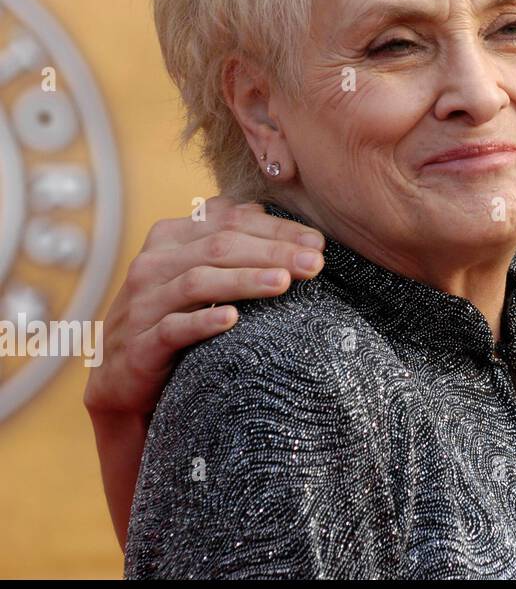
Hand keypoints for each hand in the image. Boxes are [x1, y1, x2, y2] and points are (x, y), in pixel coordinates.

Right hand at [83, 198, 323, 417]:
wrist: (122, 373)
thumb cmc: (173, 314)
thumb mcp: (196, 270)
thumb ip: (225, 239)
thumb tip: (270, 215)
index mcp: (171, 237)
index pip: (230, 220)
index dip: (277, 229)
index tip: (318, 242)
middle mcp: (153, 264)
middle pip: (220, 247)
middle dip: (273, 252)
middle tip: (314, 262)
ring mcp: (143, 304)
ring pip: (198, 282)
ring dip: (245, 280)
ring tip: (285, 283)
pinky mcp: (140, 344)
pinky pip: (173, 328)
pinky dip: (203, 321)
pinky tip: (233, 319)